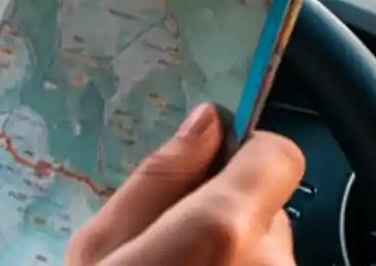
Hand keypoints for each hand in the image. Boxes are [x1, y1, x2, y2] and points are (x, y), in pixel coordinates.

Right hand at [67, 104, 302, 264]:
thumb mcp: (98, 250)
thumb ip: (156, 181)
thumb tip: (204, 124)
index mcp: (224, 228)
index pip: (277, 154)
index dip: (243, 154)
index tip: (205, 166)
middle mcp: (270, 264)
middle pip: (265, 207)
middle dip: (225, 215)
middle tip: (165, 244)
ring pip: (262, 251)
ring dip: (229, 257)